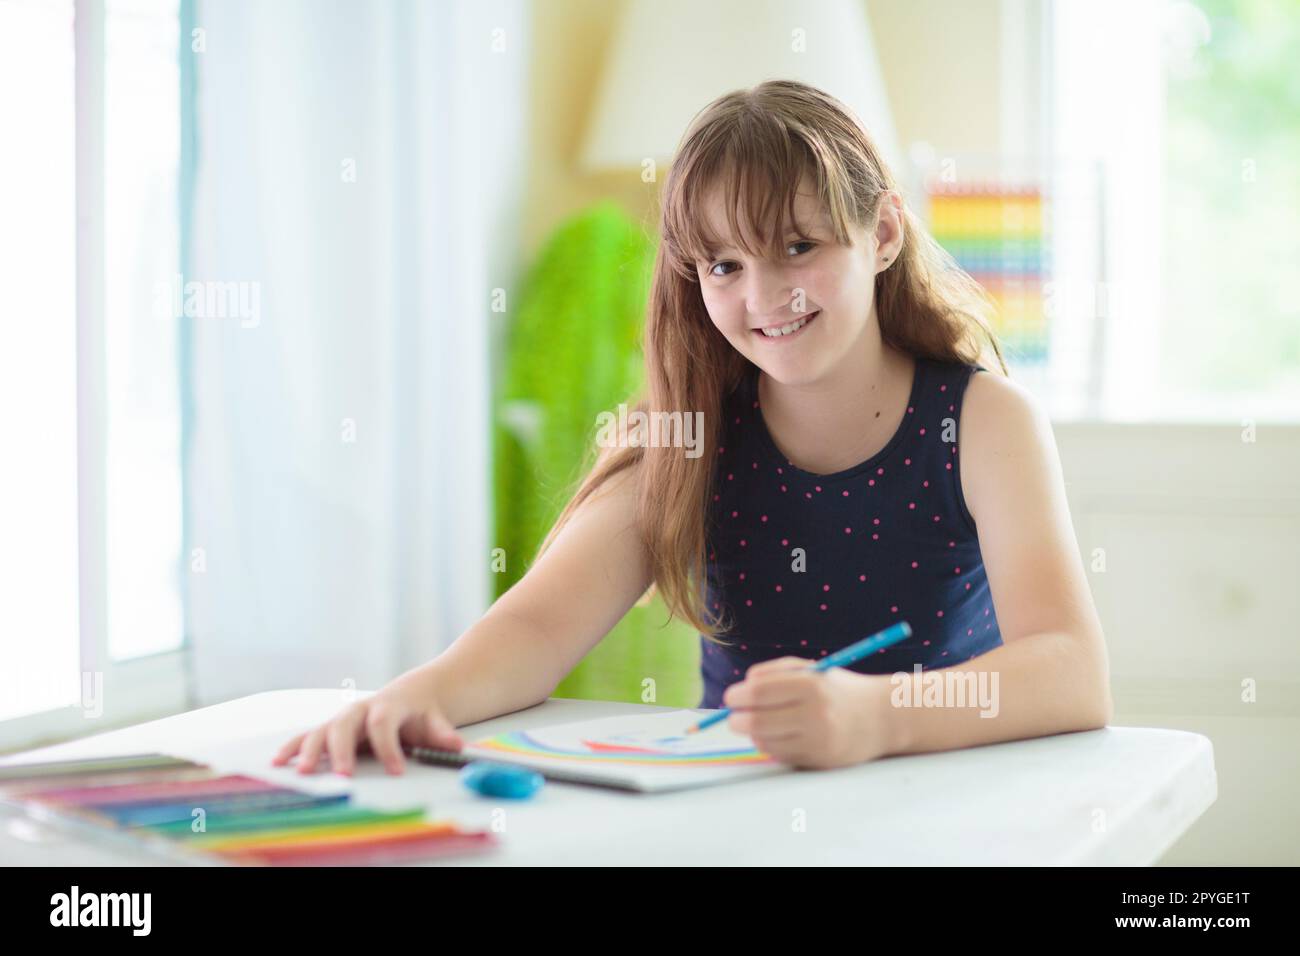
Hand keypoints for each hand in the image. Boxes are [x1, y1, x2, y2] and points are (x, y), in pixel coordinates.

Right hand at [271, 676, 462, 776]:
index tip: (396, 771)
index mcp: (388, 705)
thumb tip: (458, 746)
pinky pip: (308, 736)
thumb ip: (443, 733)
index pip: (383, 724)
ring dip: (311, 751)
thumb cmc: (420, 712)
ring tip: (305, 773)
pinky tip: (280, 762)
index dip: (388, 747)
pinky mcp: (331, 728)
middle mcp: (361, 710)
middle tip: (345, 776)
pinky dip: (294, 748)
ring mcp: (343, 718)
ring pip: (323, 730)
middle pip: (346, 725)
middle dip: (343, 751)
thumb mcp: (436, 720)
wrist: (410, 694)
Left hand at [723, 657, 894, 768]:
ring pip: (766, 742)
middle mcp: (816, 714)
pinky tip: (777, 735)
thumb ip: (774, 673)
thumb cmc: (838, 689)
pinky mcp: (820, 761)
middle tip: (733, 716)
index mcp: (813, 685)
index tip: (731, 697)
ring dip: (754, 734)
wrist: (883, 718)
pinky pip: (781, 756)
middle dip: (737, 719)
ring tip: (759, 723)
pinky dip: (770, 746)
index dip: (738, 696)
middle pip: (758, 721)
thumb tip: (742, 688)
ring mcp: (819, 741)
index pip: (760, 693)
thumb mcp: (811, 670)